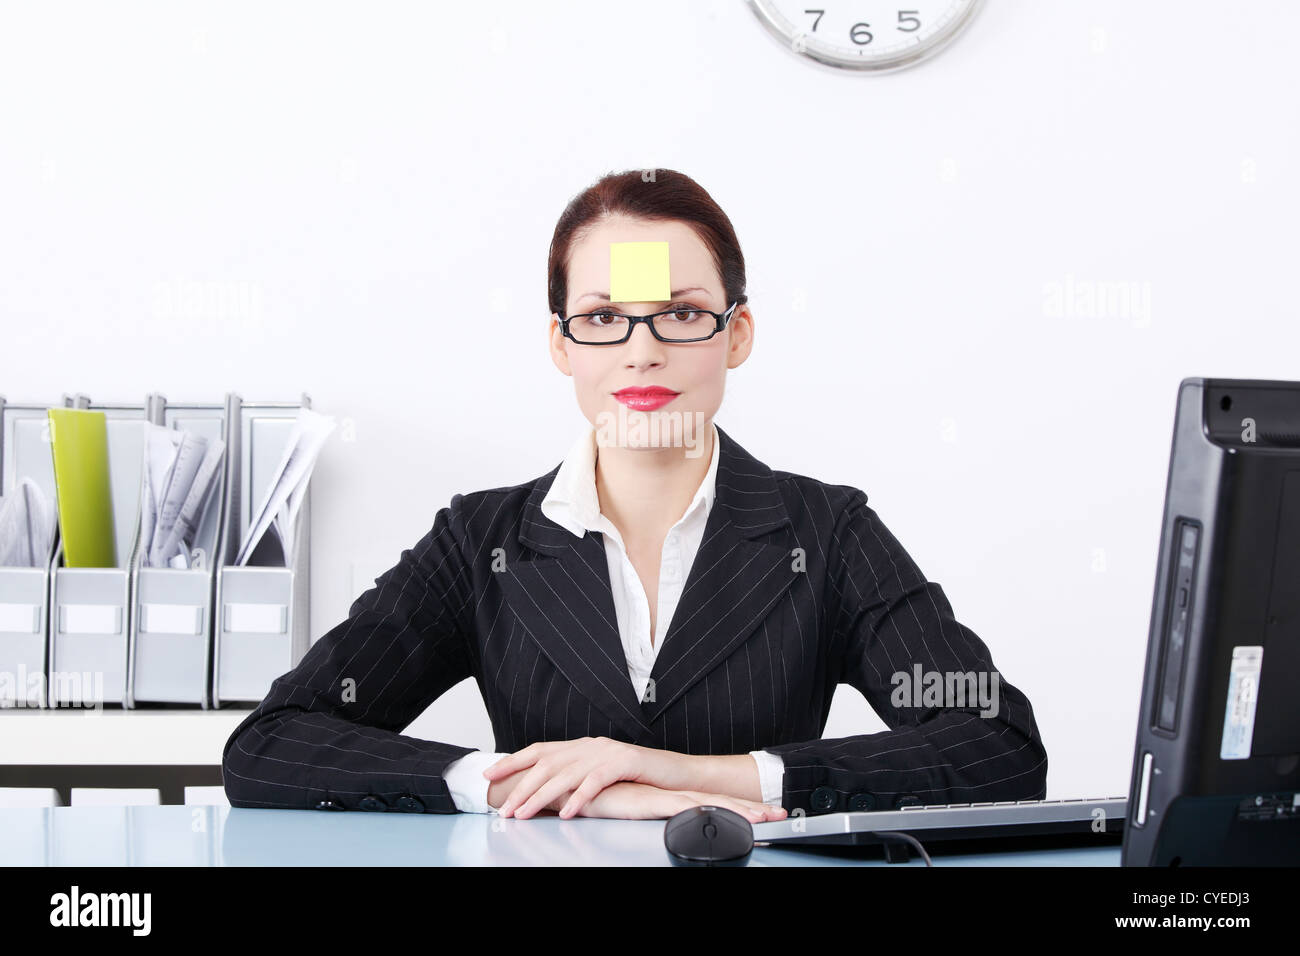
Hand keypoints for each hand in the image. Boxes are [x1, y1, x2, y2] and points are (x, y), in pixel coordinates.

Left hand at [486, 736, 686, 818]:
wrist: (677, 773)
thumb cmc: (638, 779)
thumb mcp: (601, 775)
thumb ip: (576, 778)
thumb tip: (546, 794)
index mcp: (582, 746)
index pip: (540, 750)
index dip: (513, 760)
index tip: (489, 774)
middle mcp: (590, 745)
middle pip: (547, 764)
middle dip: (521, 786)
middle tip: (504, 808)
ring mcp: (607, 752)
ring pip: (566, 773)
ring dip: (542, 796)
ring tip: (524, 814)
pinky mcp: (625, 762)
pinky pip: (597, 781)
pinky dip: (580, 797)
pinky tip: (568, 813)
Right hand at [576, 782, 786, 822]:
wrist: (571, 786)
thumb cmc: (595, 799)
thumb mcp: (628, 810)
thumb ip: (646, 815)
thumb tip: (664, 825)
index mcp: (668, 798)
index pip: (711, 803)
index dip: (738, 808)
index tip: (766, 815)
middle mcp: (670, 794)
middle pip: (718, 802)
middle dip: (750, 810)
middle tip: (780, 816)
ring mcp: (660, 797)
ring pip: (707, 805)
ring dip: (736, 812)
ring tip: (762, 820)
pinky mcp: (646, 801)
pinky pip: (680, 810)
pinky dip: (701, 815)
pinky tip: (719, 820)